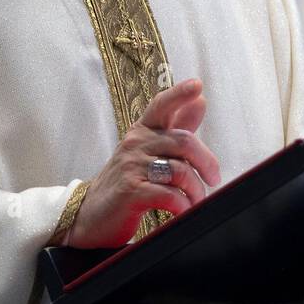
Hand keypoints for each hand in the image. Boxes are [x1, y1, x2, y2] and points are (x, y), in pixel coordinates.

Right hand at [66, 78, 222, 248]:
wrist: (90, 216)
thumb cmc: (126, 183)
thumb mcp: (149, 152)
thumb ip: (176, 128)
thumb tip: (199, 102)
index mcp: (142, 131)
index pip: (161, 105)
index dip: (179, 94)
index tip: (197, 86)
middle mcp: (136, 143)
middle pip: (184, 142)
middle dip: (207, 162)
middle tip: (214, 179)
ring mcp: (131, 166)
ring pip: (180, 171)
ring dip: (196, 190)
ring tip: (196, 202)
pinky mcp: (131, 191)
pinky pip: (169, 195)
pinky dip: (183, 205)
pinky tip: (184, 211)